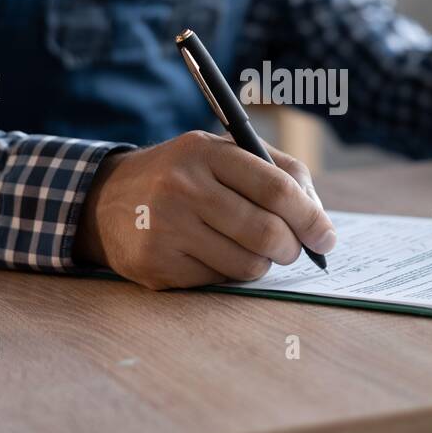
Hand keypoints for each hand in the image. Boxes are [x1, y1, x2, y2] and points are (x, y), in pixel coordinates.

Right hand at [74, 130, 336, 289]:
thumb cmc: (182, 176)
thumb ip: (276, 172)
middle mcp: (182, 187)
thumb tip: (319, 220)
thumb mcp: (220, 153)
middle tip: (295, 249)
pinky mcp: (157, 265)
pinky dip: (229, 273)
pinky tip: (214, 255)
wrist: (105, 201)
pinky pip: (219, 281)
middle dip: (292, 247)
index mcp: (204, 151)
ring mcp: (166, 229)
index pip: (275, 187)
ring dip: (263, 263)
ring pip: (247, 264)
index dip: (310, 216)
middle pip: (266, 231)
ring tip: (252, 249)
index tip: (326, 236)